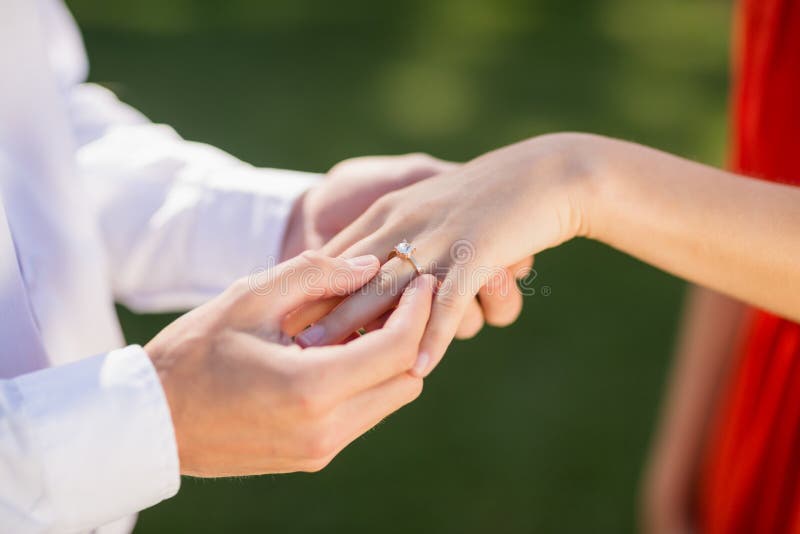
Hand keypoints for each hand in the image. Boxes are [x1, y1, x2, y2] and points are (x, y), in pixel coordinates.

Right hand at [145, 251, 435, 475]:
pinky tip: (346, 350)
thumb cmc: (193, 352)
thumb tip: (371, 265)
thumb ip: (316, 274)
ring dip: (392, 359)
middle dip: (414, 334)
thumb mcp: (250, 298)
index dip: (419, 310)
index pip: (398, 348)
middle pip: (407, 378)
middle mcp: (326, 428)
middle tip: (403, 296)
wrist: (151, 420)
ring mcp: (320, 450)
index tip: (421, 279)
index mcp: (312, 388)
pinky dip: (368, 381)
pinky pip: (364, 415)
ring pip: (390, 400)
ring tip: (373, 319)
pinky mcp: (312, 456)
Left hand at [285, 133, 595, 374]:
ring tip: (332, 364)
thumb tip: (373, 272)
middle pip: (352, 276)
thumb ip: (397, 233)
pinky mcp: (478, 252)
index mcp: (390, 212)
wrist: (546, 172)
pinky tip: (418, 368)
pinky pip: (450, 302)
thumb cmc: (488, 194)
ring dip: (360, 329)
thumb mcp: (430, 207)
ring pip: (391, 290)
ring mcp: (441, 238)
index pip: (336, 255)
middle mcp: (406, 223)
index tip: (277, 319)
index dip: (306, 289)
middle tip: (287, 350)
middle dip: (318, 313)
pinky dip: (434, 336)